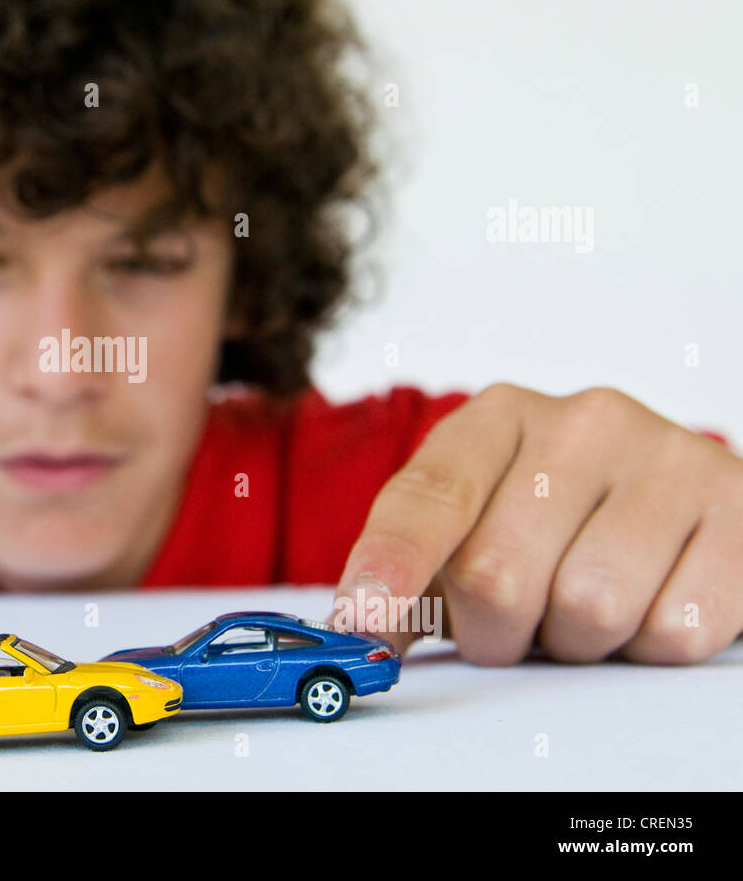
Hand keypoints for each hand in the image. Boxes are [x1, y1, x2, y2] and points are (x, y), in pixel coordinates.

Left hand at [333, 383, 742, 664]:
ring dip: (574, 641)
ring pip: (590, 607)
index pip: (429, 496)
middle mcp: (584, 422)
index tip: (364, 623)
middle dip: (494, 632)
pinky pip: (673, 630)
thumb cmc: (557, 521)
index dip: (391, 566)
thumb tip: (359, 631)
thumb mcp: (474, 523)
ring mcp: (669, 457)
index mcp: (499, 418)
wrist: (677, 502)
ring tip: (582, 607)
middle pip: (498, 575)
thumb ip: (411, 571)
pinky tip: (648, 600)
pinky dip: (649, 644)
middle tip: (514, 624)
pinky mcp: (739, 510)